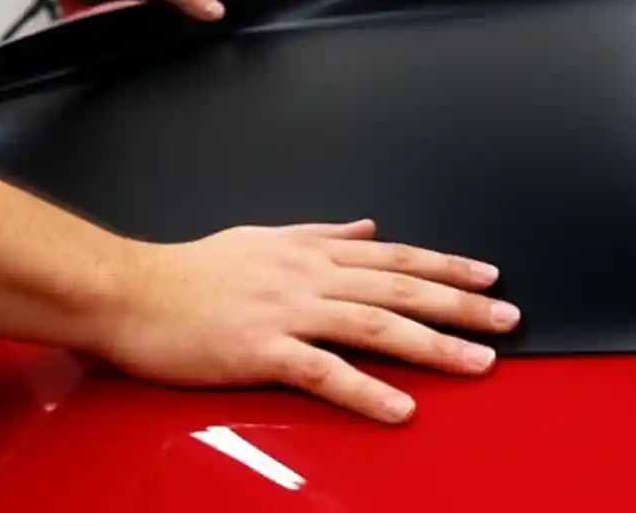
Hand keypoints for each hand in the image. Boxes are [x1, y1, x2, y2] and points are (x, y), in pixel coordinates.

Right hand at [100, 220, 519, 423]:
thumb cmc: (193, 270)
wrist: (128, 291)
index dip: (447, 266)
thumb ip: (322, 234)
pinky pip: (323, 372)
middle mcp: (309, 277)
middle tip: (507, 320)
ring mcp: (287, 312)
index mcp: (313, 253)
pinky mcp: (260, 349)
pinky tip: (401, 409)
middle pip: (401, 290)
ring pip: (376, 327)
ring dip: (433, 345)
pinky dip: (366, 391)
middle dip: (461, 304)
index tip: (489, 276)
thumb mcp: (265, 238)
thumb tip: (368, 226)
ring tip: (478, 362)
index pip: (397, 258)